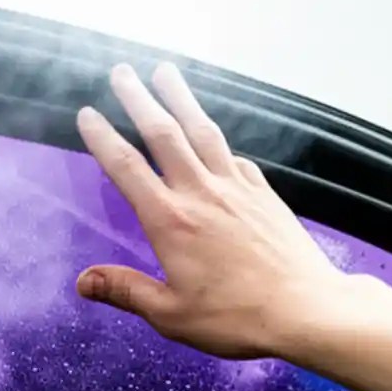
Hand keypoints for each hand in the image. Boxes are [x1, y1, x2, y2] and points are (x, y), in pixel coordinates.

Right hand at [75, 63, 350, 360]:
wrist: (307, 310)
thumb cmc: (239, 318)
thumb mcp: (171, 315)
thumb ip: (126, 291)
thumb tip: (84, 282)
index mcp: (170, 221)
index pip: (127, 168)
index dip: (103, 137)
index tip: (87, 114)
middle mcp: (201, 194)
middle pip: (163, 133)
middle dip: (138, 98)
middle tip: (121, 72)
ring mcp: (236, 188)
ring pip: (202, 131)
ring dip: (181, 98)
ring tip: (166, 72)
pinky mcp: (263, 194)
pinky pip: (235, 156)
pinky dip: (217, 140)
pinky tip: (212, 135)